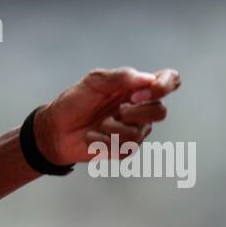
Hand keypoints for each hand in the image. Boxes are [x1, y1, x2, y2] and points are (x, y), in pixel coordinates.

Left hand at [34, 67, 181, 165]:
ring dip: (114, 127)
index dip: (166, 85)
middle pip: (160, 111)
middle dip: (138, 111)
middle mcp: (140, 108)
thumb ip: (120, 77)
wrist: (56, 128)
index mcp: (136, 88)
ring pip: (140, 132)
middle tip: (119, 109)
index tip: (145, 90)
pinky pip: (126, 147)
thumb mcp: (93, 82)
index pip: (169, 80)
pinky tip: (93, 137)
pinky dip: (104, 141)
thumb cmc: (75, 101)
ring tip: (99, 124)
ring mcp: (135, 130)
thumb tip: (147, 78)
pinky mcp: (125, 149)